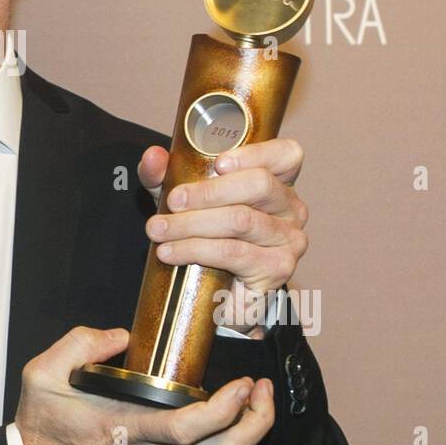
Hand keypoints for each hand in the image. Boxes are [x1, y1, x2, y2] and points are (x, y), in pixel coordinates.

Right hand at [14, 326, 274, 444]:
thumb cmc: (41, 427)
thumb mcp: (42, 374)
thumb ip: (78, 343)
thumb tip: (119, 334)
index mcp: (124, 429)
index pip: (188, 429)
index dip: (226, 409)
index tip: (242, 384)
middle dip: (256, 423)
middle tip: (262, 391)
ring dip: (247, 434)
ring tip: (254, 401)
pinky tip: (226, 422)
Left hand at [137, 138, 307, 335]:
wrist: (215, 290)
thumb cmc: (204, 233)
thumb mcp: (182, 198)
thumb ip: (166, 174)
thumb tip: (153, 157)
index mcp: (277, 181)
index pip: (286, 155)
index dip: (255, 154)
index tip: (218, 163)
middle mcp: (292, 208)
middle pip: (259, 184)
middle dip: (208, 192)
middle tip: (172, 202)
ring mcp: (289, 240)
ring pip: (240, 220)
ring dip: (192, 224)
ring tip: (159, 229)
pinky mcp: (278, 269)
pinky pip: (233, 253)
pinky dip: (195, 250)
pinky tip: (171, 252)